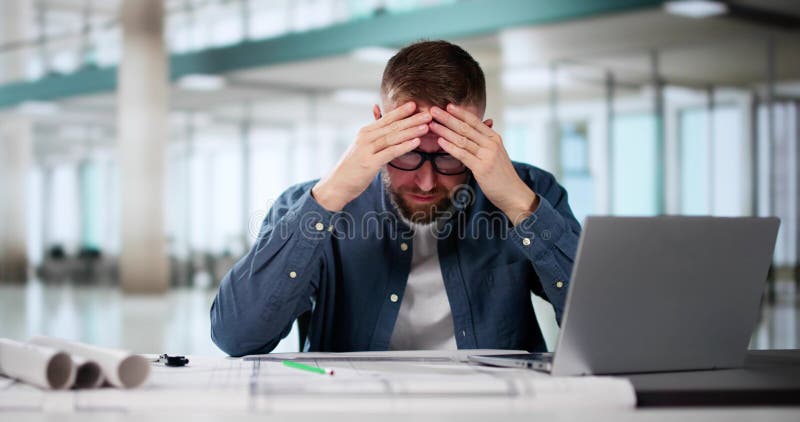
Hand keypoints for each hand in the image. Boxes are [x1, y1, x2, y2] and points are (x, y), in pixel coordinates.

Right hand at [312, 101, 431, 210]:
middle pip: (392, 126)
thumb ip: (373, 133)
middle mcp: (365, 138)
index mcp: (365, 132)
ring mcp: (367, 150)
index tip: (416, 104)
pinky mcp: (369, 163)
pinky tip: (416, 142)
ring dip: (411, 131)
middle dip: (411, 119)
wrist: (337, 185)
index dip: (401, 111)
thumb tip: (377, 114)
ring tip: (426, 126)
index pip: (386, 119)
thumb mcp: (362, 147)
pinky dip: (404, 146)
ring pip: (393, 137)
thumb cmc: (352, 167)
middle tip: (428, 113)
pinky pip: (390, 152)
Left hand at [429, 103, 538, 224]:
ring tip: (432, 125)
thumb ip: (486, 141)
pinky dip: (450, 147)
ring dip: (445, 131)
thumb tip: (482, 126)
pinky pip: (463, 154)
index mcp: (494, 138)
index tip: (447, 105)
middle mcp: (491, 144)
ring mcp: (487, 155)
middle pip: (466, 127)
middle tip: (433, 110)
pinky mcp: (482, 168)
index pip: (474, 121)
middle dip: (448, 118)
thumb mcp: (496, 153)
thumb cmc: (502, 175)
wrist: (513, 193)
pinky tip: (440, 142)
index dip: (460, 113)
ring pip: (462, 139)